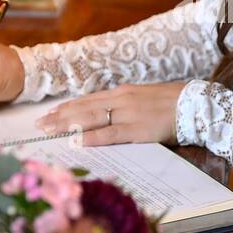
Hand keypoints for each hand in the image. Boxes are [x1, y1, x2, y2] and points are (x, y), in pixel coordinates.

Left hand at [35, 82, 186, 146]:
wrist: (193, 104)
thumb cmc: (170, 103)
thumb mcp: (142, 99)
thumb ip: (123, 105)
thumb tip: (107, 115)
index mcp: (122, 93)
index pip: (88, 100)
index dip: (67, 107)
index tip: (49, 113)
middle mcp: (120, 100)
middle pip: (83, 108)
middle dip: (59, 116)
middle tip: (39, 124)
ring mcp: (127, 113)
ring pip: (90, 118)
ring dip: (67, 124)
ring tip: (48, 130)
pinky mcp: (137, 129)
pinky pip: (109, 133)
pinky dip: (91, 137)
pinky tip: (76, 140)